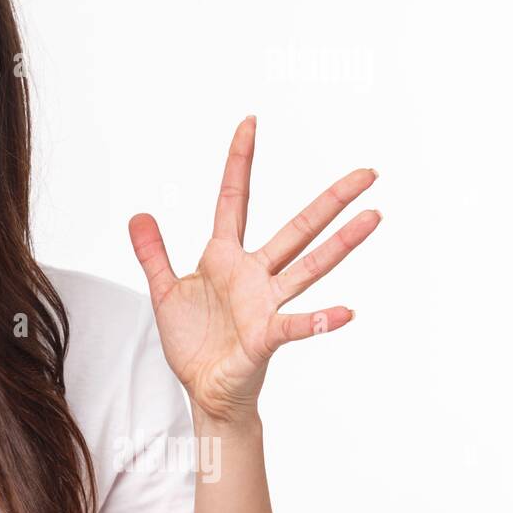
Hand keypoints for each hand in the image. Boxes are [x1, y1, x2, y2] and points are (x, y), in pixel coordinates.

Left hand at [127, 116, 379, 422]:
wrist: (203, 389)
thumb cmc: (194, 343)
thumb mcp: (164, 291)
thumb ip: (153, 253)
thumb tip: (139, 215)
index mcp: (224, 258)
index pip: (234, 200)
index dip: (239, 162)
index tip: (250, 124)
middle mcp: (253, 275)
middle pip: (296, 229)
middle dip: (330, 201)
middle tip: (366, 173)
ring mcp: (264, 304)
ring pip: (308, 267)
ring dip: (341, 244)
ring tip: (373, 217)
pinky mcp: (266, 336)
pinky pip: (296, 325)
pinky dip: (320, 320)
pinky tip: (345, 311)